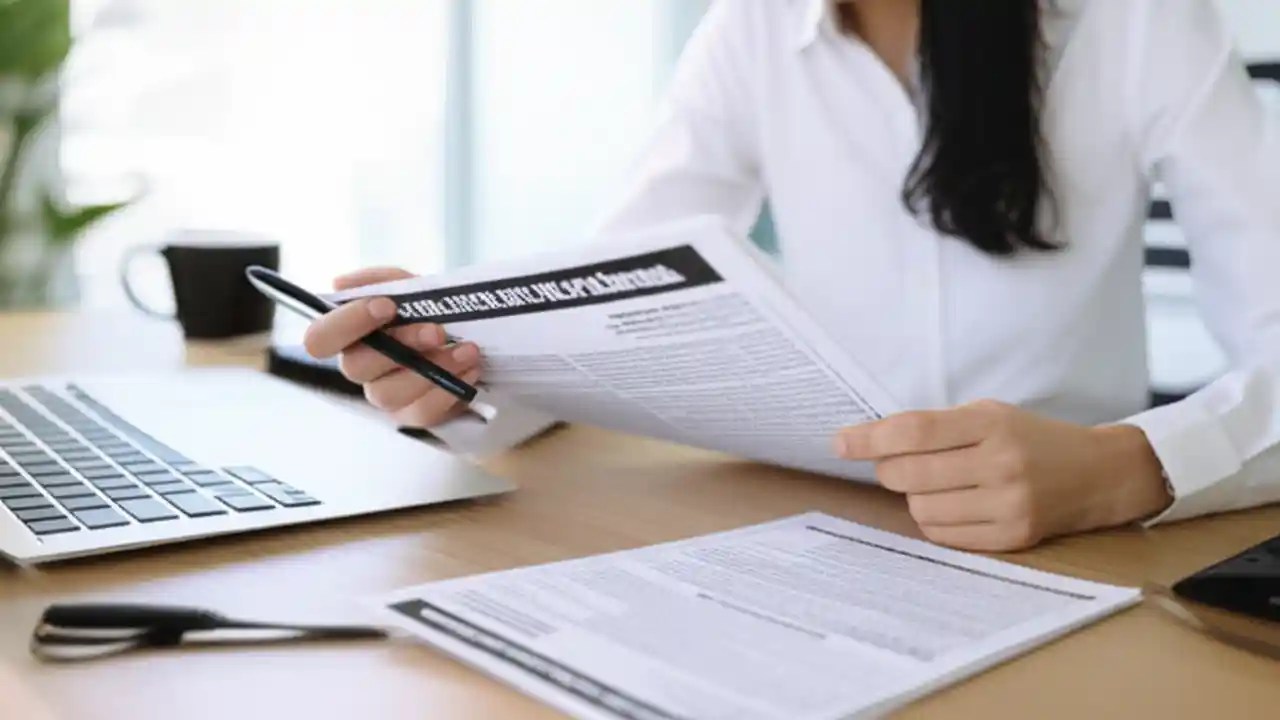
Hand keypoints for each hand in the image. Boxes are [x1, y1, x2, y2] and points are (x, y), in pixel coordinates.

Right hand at [303, 267, 482, 427]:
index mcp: (349, 334)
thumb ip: (381, 281)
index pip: (319, 339)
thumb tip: (341, 284)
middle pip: (356, 367)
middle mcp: (359, 367)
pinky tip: (469, 369)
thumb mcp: (411, 287)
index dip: (347, 324)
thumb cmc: (430, 313)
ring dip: (432, 369)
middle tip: (438, 331)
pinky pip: (423, 412)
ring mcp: (384, 395)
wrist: (472, 340)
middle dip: (401, 345)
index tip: (386, 306)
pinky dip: (450, 389)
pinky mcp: (413, 415)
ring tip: (467, 350)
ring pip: (390, 393)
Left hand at [833, 400, 1172, 550]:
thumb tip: (871, 444)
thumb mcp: (990, 415)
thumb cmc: (1030, 438)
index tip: (840, 443)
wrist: (1097, 473)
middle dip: (889, 469)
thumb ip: (937, 427)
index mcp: (991, 423)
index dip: (870, 438)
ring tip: (937, 485)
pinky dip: (935, 521)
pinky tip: (952, 506)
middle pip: (909, 473)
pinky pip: (943, 535)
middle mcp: (1000, 463)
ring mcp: (1008, 503)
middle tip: (896, 464)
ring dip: (914, 497)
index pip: (914, 430)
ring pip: (921, 508)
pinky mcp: (1012, 537)